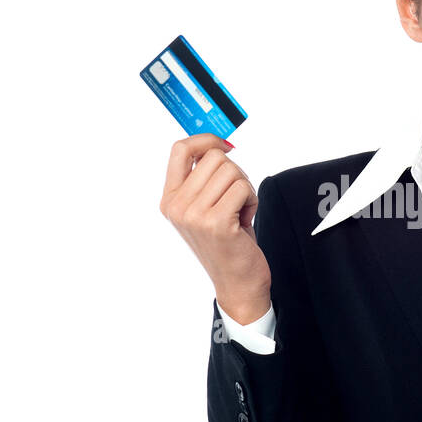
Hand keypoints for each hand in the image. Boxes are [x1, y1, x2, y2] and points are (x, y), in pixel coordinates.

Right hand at [159, 133, 270, 323]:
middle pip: (214, 158)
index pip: (180, 149)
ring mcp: (194, 215)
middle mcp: (177, 206)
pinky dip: (252, 201)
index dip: (206, 139)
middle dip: (235, 173)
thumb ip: (202, 178)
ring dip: (244, 189)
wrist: (237, 282)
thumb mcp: (204, 208)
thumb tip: (216, 143)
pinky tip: (244, 221)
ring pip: (231, 171)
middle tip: (235, 199)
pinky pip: (243, 188)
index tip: (226, 146)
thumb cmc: (226, 242)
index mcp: (170, 199)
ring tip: (239, 212)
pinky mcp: (216, 223)